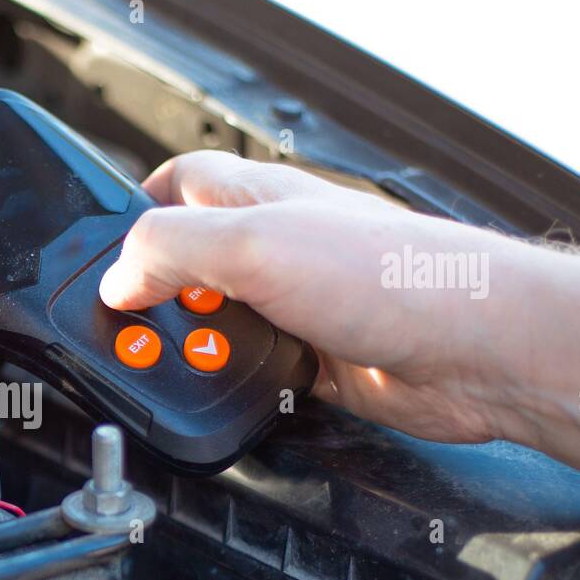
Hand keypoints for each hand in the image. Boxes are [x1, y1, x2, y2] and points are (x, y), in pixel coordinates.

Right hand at [99, 152, 579, 496]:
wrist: (476, 350)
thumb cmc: (393, 277)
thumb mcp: (254, 245)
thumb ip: (171, 250)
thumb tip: (115, 279)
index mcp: (256, 199)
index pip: (174, 186)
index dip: (132, 217)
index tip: (103, 263)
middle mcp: (271, 248)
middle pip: (182, 268)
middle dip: (156, 303)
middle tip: (145, 330)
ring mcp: (290, 305)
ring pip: (210, 328)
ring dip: (194, 352)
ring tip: (194, 364)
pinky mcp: (308, 358)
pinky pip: (246, 374)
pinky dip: (232, 388)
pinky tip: (234, 393)